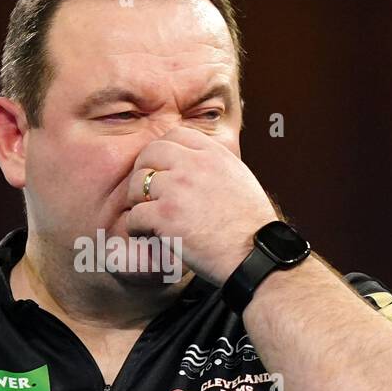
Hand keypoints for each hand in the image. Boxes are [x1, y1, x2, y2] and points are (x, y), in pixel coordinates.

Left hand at [124, 127, 278, 285]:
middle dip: (144, 172)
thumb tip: (193, 161)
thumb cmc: (252, 226)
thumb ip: (215, 165)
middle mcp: (195, 165)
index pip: (175, 135)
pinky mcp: (166, 215)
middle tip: (146, 194)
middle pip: (150, 153)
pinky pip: (135, 214)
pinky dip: (137, 227)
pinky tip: (147, 235)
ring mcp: (178, 188)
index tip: (162, 170)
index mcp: (214, 154)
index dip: (163, 152)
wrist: (256, 255)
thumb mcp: (240, 179)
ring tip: (147, 218)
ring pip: (137, 183)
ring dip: (138, 201)